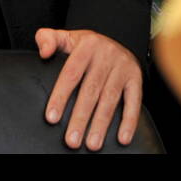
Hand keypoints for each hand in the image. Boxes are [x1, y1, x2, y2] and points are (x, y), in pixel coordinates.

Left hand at [36, 28, 142, 150]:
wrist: (115, 39)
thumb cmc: (85, 45)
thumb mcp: (65, 36)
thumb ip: (47, 39)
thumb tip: (44, 53)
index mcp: (87, 45)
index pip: (71, 74)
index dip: (61, 96)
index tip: (52, 118)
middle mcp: (106, 55)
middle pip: (91, 90)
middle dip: (80, 118)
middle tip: (72, 140)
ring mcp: (123, 67)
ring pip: (110, 99)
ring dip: (101, 124)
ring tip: (92, 144)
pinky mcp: (136, 78)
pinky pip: (134, 101)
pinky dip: (129, 121)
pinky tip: (122, 138)